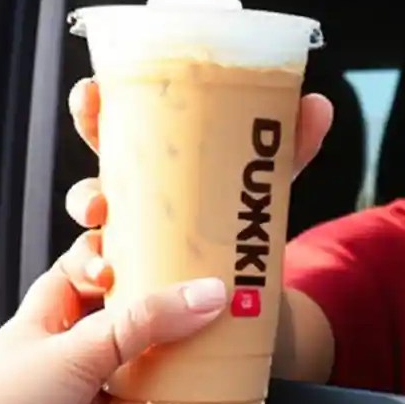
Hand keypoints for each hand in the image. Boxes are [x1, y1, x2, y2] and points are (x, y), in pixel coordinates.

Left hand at [0, 270, 231, 403]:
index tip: (173, 253)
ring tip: (229, 374)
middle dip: (176, 332)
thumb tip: (204, 296)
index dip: (131, 265)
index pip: (95, 277)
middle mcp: (65, 365)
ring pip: (143, 396)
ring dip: (184, 388)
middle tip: (220, 316)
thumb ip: (145, 323)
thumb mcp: (77, 347)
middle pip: (133, 340)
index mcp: (51, 320)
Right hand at [61, 78, 333, 288]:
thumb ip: (290, 153)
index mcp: (159, 169)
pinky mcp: (121, 283)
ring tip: (100, 211)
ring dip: (85, 208)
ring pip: (89, 217)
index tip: (92, 91)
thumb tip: (319, 104)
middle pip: (98, 164)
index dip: (98, 109)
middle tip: (93, 128)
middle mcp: (132, 200)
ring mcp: (121, 241)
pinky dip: (90, 270)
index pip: (119, 128)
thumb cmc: (243, 238)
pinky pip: (91, 273)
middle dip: (84, 163)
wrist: (248, 312)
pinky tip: (105, 275)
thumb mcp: (265, 191)